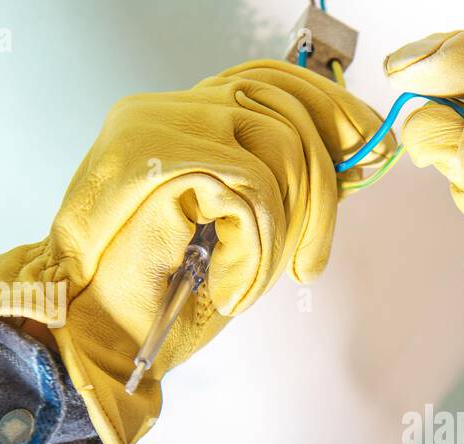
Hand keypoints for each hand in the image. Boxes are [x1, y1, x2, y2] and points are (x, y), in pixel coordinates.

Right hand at [0, 61, 391, 443]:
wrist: (94, 341)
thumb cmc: (159, 296)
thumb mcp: (235, 229)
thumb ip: (276, 184)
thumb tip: (348, 160)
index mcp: (179, 117)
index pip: (270, 81)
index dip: (328, 110)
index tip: (369, 148)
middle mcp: (165, 110)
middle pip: (286, 110)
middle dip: (320, 192)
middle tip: (310, 262)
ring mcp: (160, 131)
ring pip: (278, 154)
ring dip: (281, 236)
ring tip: (247, 283)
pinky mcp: (163, 166)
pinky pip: (254, 195)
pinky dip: (253, 254)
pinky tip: (226, 285)